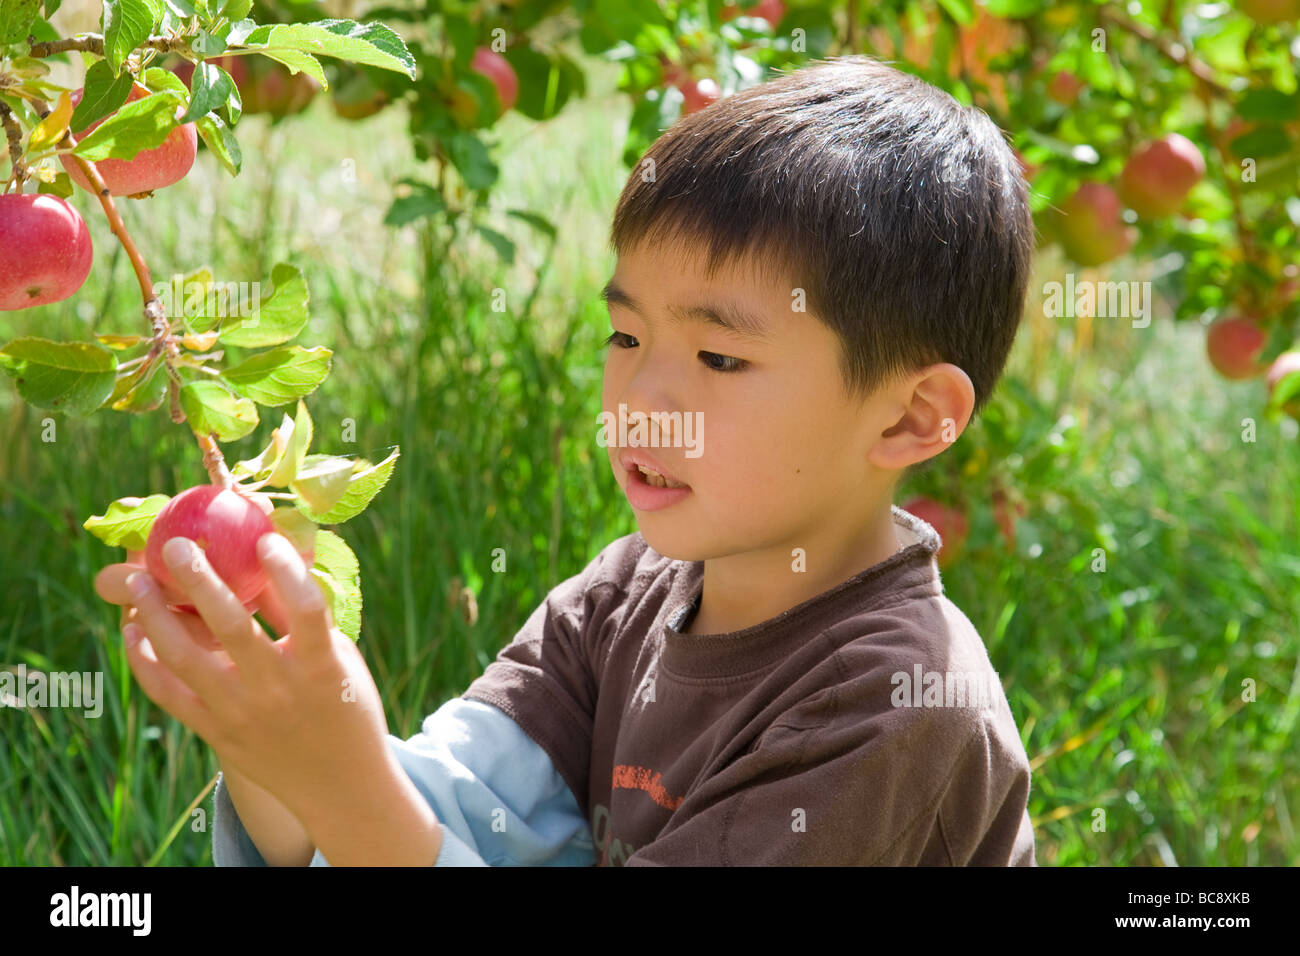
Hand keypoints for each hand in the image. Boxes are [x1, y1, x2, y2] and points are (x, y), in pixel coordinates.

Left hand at [93, 502, 393, 826]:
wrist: (339, 783)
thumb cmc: (345, 706)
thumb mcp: (340, 659)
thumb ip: (303, 614)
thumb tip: (278, 550)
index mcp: (321, 666)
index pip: (304, 607)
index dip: (285, 569)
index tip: (265, 540)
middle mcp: (278, 689)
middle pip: (231, 625)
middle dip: (199, 578)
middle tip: (178, 545)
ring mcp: (241, 713)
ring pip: (184, 657)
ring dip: (156, 614)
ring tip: (137, 582)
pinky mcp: (216, 732)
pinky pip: (167, 692)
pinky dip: (144, 659)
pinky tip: (134, 629)